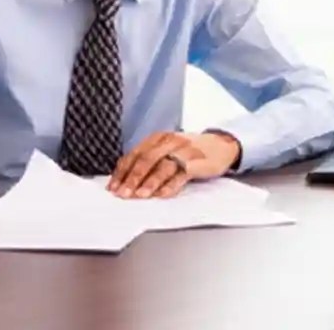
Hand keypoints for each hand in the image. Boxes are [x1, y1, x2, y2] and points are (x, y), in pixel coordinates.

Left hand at [106, 131, 239, 199]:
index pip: (134, 154)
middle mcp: (169, 141)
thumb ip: (150, 161)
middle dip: (132, 178)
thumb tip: (126, 181)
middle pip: (146, 159)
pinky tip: (162, 194)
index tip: (113, 187)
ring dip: (149, 182)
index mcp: (157, 138)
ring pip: (162, 166)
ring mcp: (183, 151)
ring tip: (140, 195)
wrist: (221, 145)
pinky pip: (181, 174)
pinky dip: (170, 185)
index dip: (122, 172)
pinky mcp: (197, 162)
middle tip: (123, 194)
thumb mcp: (167, 150)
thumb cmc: (189, 152)